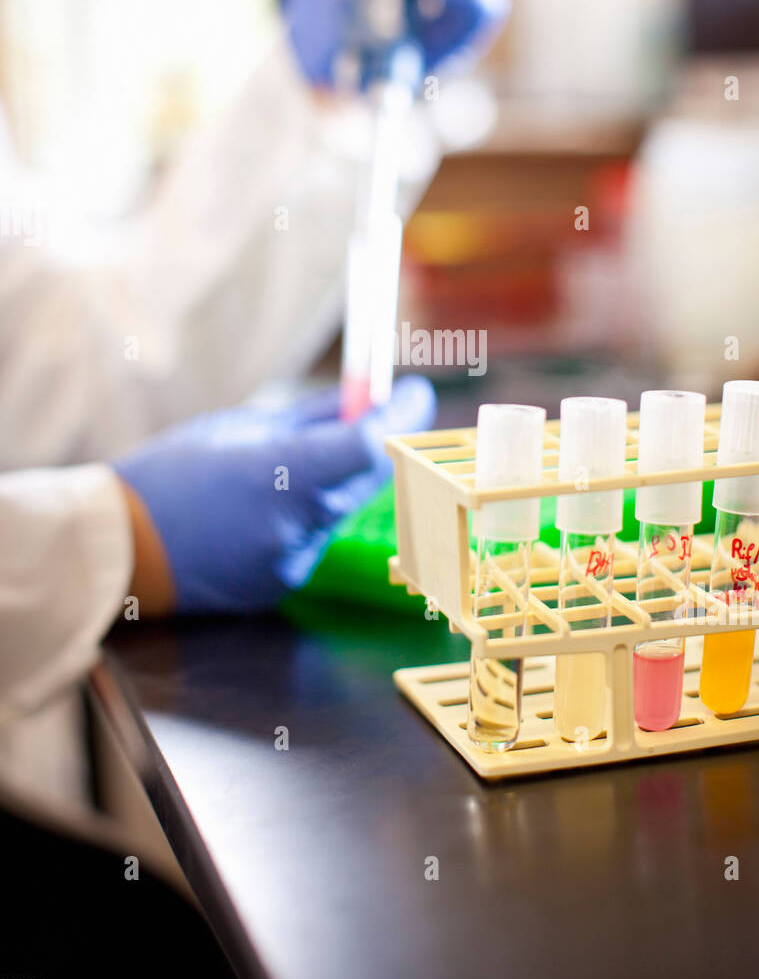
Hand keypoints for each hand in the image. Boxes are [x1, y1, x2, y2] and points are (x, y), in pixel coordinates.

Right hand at [114, 376, 434, 614]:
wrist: (122, 547)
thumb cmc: (174, 473)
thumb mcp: (242, 427)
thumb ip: (314, 415)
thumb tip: (368, 395)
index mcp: (277, 476)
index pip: (366, 447)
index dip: (400, 417)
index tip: (417, 394)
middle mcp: (293, 525)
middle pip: (365, 477)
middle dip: (375, 442)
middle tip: (375, 409)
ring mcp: (291, 561)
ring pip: (342, 508)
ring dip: (339, 480)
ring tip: (293, 460)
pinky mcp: (285, 584)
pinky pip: (317, 537)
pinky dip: (310, 514)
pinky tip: (270, 505)